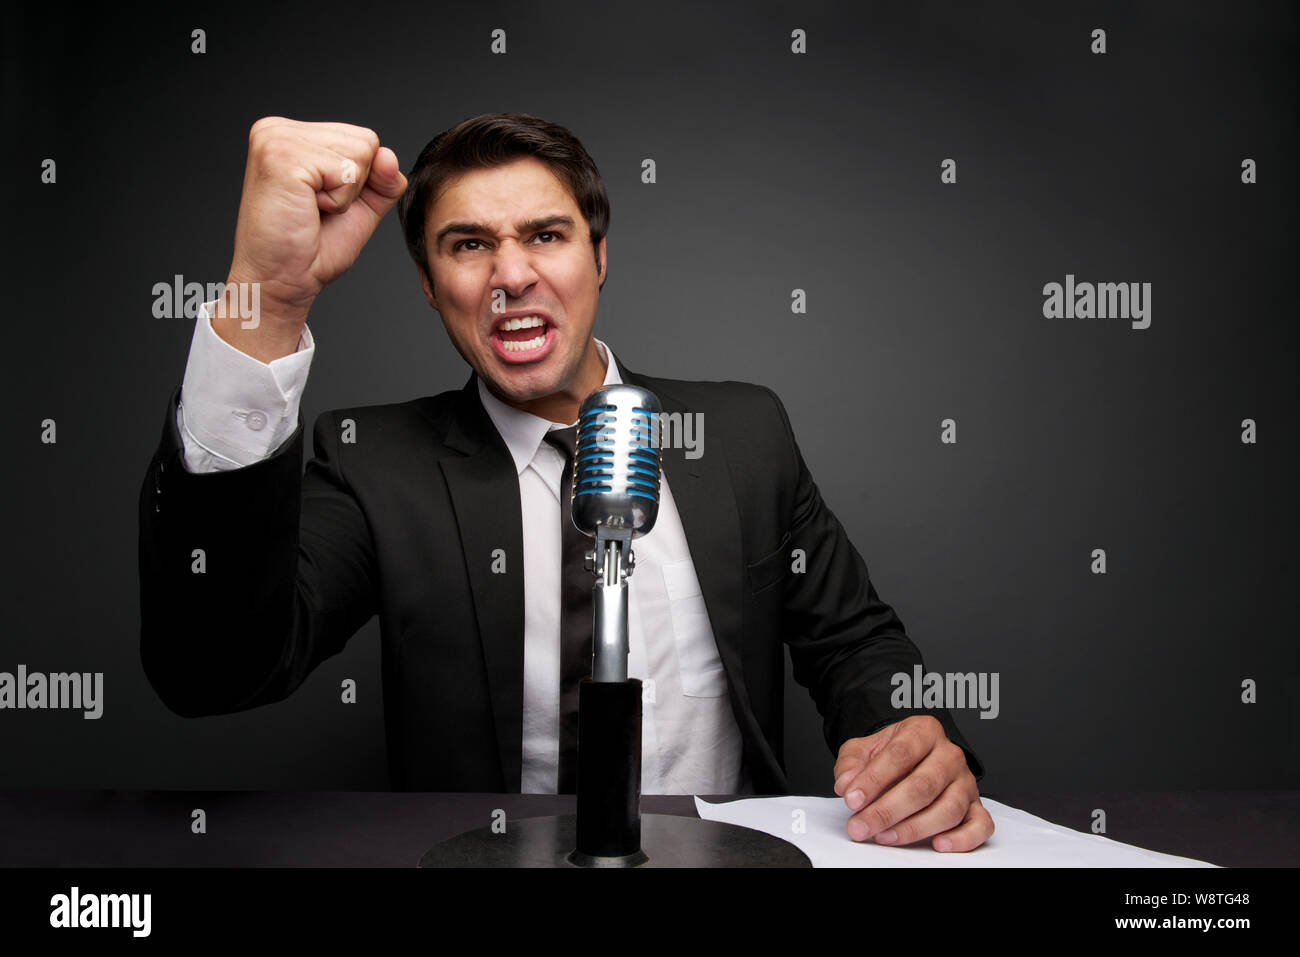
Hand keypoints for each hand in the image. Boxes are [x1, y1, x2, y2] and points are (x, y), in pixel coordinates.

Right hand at [219, 117, 408, 358]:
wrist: (281, 281)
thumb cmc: (312, 249)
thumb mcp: (360, 207)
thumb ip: (381, 178)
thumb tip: (388, 155)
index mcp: (291, 134)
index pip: (362, 138)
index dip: (360, 180)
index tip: (323, 204)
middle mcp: (278, 129)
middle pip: (365, 141)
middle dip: (354, 186)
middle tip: (316, 210)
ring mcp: (276, 139)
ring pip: (360, 152)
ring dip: (345, 194)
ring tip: (311, 209)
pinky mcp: (281, 157)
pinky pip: (347, 171)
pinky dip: (338, 200)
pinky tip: (308, 210)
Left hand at [833, 715, 992, 851]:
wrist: (913, 756)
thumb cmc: (890, 754)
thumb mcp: (863, 749)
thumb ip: (851, 763)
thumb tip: (846, 784)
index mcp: (924, 731)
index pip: (900, 754)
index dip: (874, 779)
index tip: (852, 799)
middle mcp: (950, 754)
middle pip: (923, 785)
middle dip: (887, 810)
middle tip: (861, 826)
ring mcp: (966, 781)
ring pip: (949, 808)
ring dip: (914, 828)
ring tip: (884, 837)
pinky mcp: (976, 805)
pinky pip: (981, 825)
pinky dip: (963, 839)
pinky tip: (938, 844)